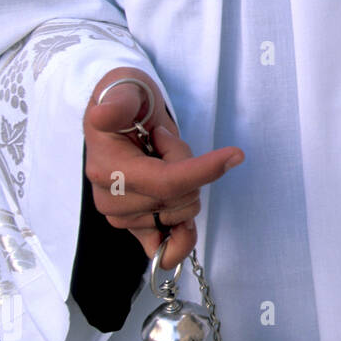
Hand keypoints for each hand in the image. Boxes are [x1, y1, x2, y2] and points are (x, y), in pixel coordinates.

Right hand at [84, 68, 243, 267]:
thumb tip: (106, 115)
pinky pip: (160, 249)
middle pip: (179, 197)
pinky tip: (186, 229)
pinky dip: (178, 244)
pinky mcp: (133, 226)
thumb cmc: (128, 103)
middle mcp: (110, 198)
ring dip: (187, 188)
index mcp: (108, 167)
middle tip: (166, 144)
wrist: (118, 117)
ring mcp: (121, 216)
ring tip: (162, 162)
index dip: (202, 171)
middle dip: (191, 169)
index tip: (235, 155)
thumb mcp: (127, 91)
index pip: (165, 181)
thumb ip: (120, 103)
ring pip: (180, 215)